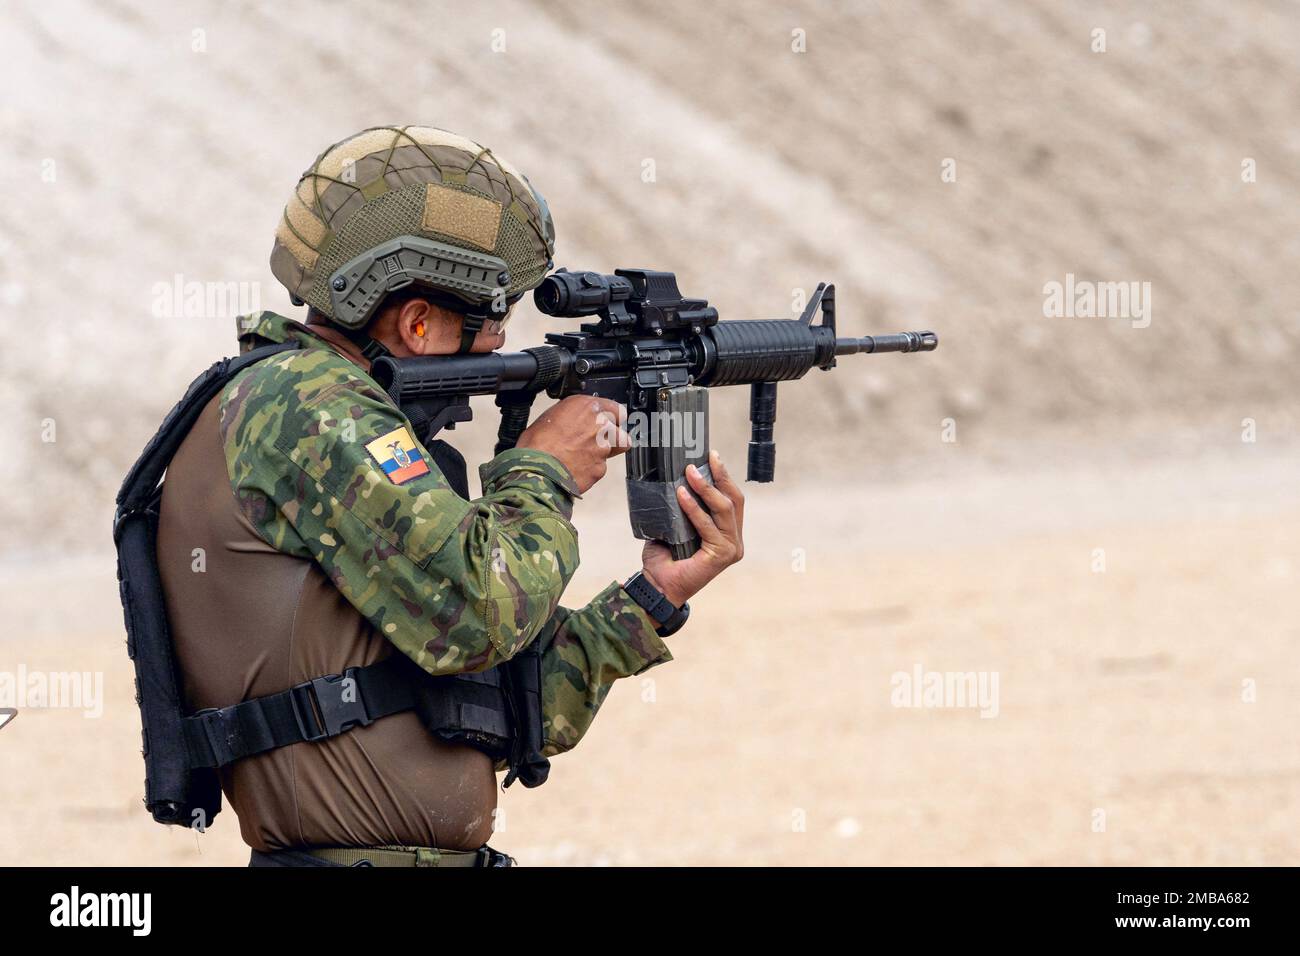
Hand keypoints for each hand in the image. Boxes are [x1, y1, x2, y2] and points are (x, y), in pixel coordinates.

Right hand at [516, 395, 629, 492]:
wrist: (536, 470)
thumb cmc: (536, 443)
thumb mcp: (550, 416)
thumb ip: (571, 415)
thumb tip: (574, 419)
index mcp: (586, 407)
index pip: (616, 410)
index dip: (611, 419)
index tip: (608, 423)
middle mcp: (599, 425)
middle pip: (619, 432)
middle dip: (611, 438)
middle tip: (594, 443)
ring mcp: (603, 448)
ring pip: (613, 451)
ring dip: (600, 453)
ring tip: (580, 457)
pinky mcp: (600, 469)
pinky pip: (600, 468)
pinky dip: (590, 470)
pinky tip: (574, 469)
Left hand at [640, 450, 744, 607]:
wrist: (656, 586)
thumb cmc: (664, 558)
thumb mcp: (675, 525)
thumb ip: (683, 507)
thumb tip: (677, 477)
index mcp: (727, 533)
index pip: (732, 499)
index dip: (724, 476)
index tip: (712, 456)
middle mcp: (734, 540)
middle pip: (733, 500)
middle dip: (720, 476)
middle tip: (705, 458)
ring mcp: (731, 549)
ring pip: (724, 509)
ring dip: (705, 488)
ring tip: (689, 471)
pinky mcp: (722, 555)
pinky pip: (708, 525)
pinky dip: (694, 509)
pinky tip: (681, 495)